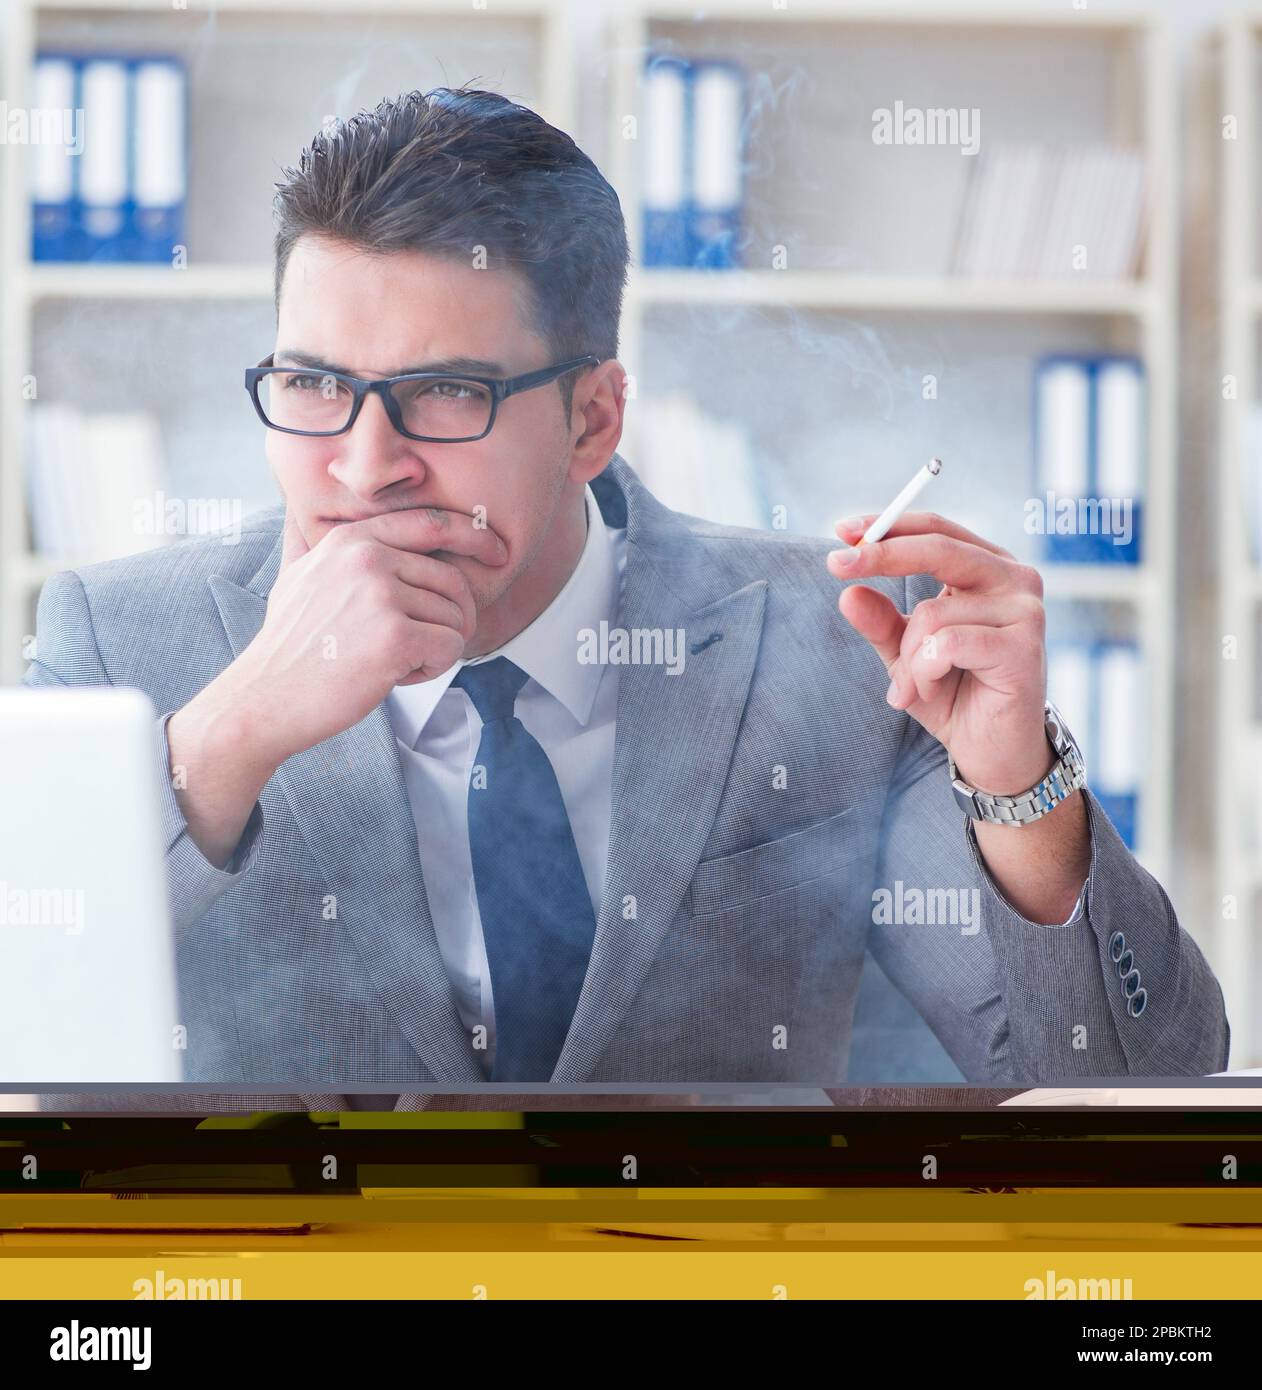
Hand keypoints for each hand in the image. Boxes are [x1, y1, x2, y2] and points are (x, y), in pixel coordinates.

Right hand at [222, 506, 506, 765]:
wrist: (263, 698)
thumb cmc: (287, 646)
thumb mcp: (295, 576)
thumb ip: (309, 541)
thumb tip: (297, 508)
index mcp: (351, 540)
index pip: (431, 524)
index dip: (474, 536)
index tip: (499, 553)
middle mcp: (367, 559)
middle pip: (452, 580)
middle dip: (452, 616)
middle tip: (422, 645)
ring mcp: (381, 596)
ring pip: (455, 618)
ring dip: (436, 648)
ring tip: (396, 662)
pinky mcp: (394, 638)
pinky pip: (451, 648)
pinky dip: (433, 669)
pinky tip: (399, 676)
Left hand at [826, 511, 1052, 796]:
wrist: (992, 750)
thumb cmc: (954, 694)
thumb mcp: (905, 652)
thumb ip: (881, 622)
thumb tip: (849, 592)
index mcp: (988, 568)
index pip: (936, 530)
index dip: (888, 526)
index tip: (841, 531)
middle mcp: (1014, 579)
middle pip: (938, 548)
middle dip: (881, 556)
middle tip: (836, 566)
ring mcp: (1025, 611)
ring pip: (931, 613)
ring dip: (907, 656)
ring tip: (914, 684)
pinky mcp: (1024, 647)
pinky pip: (947, 645)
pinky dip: (924, 671)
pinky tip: (931, 688)